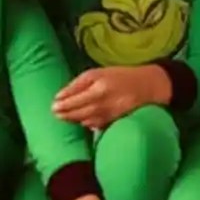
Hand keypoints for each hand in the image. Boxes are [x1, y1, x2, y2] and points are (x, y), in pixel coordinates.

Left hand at [53, 66, 171, 128]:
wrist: (147, 86)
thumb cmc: (119, 76)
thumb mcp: (97, 73)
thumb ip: (77, 84)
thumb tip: (59, 95)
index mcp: (99, 89)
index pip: (75, 101)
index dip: (63, 105)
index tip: (53, 106)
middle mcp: (104, 105)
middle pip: (79, 114)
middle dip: (65, 115)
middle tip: (55, 113)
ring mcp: (110, 115)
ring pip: (86, 121)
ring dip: (73, 120)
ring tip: (63, 117)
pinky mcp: (115, 122)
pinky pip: (96, 126)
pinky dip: (86, 123)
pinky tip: (80, 120)